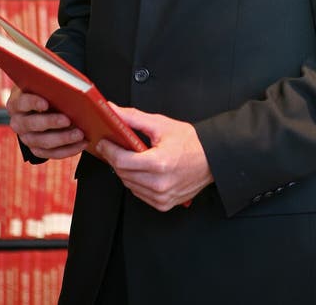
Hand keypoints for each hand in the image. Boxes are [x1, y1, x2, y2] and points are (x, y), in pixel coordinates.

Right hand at [6, 85, 86, 159]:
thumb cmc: (46, 92)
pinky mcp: (37, 150)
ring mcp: (26, 138)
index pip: (22, 102)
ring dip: (63, 138)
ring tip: (79, 134)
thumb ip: (50, 87)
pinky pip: (52, 153)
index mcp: (16, 103)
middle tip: (68, 120)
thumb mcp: (44, 86)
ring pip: (43, 142)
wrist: (42, 107)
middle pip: (32, 124)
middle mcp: (18, 123)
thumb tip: (68, 89)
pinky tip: (82, 143)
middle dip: (51, 122)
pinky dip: (68, 149)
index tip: (46, 103)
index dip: (33, 103)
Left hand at [96, 104, 212, 210]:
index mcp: (159, 163)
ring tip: (126, 156)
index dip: (109, 150)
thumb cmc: (190, 141)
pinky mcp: (163, 204)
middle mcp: (160, 184)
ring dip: (124, 171)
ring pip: (129, 185)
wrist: (211, 159)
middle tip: (111, 146)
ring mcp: (162, 196)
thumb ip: (134, 118)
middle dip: (114, 158)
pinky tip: (140, 170)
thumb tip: (113, 111)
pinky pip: (139, 194)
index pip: (122, 161)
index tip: (103, 142)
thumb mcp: (161, 124)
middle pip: (123, 173)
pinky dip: (135, 182)